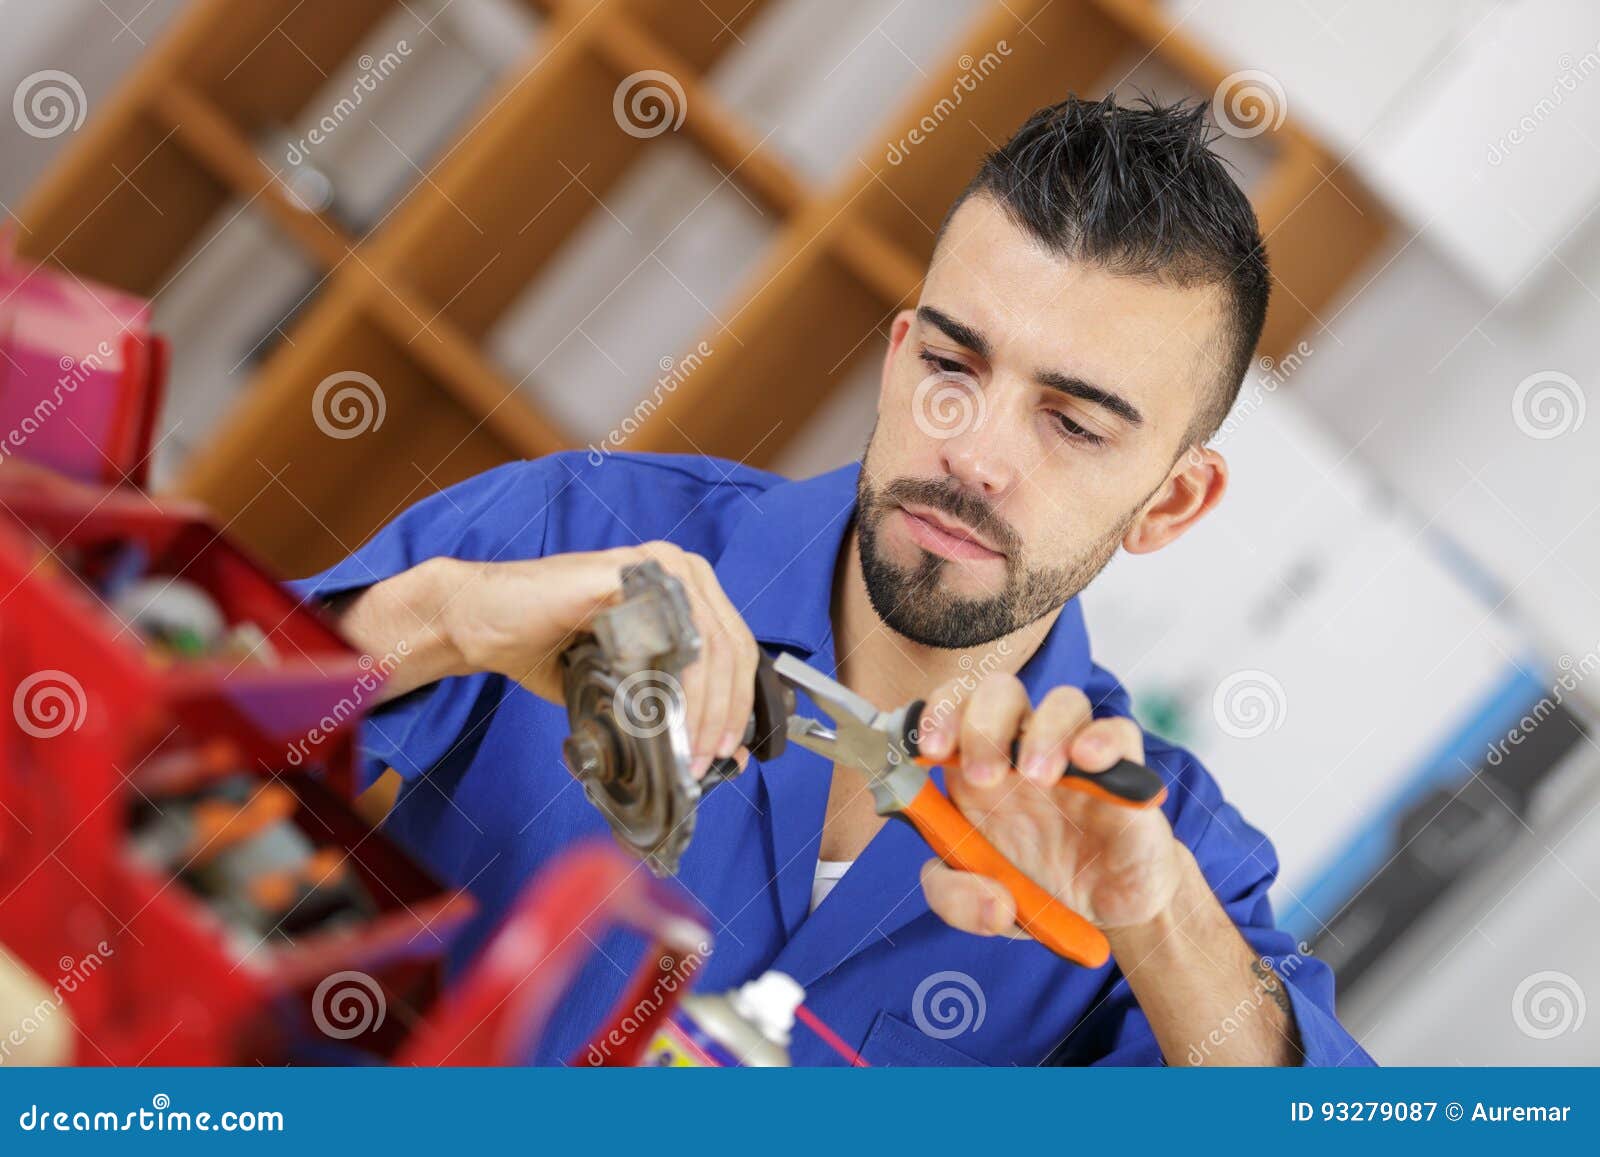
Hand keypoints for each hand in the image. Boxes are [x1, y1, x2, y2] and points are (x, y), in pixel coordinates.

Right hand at [437, 541, 758, 778]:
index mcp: (684, 591)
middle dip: (725, 714)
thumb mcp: (620, 682)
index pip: (734, 649)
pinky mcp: (628, 575)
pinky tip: (669, 717)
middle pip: (730, 648)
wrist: (483, 623)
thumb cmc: (545, 647)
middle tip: (705, 761)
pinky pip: (672, 632)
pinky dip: (679, 682)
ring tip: (687, 750)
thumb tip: (713, 749)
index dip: (740, 704)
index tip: (728, 752)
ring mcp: (656, 566)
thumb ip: (665, 702)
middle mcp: (679, 571)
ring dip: (706, 707)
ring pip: (710, 644)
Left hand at [914, 673, 1183, 935]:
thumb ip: (957, 900)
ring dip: (1043, 732)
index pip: (950, 710)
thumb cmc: (1037, 888)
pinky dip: (1102, 740)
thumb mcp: (981, 906)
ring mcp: (1076, 757)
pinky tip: (1087, 763)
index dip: (934, 716)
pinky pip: (1119, 733)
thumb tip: (990, 903)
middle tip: (982, 777)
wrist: (1107, 912)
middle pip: (1000, 691)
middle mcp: (1023, 751)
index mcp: (976, 769)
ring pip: (1063, 702)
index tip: (928, 751)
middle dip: (981, 722)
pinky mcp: (1125, 775)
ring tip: (1039, 779)